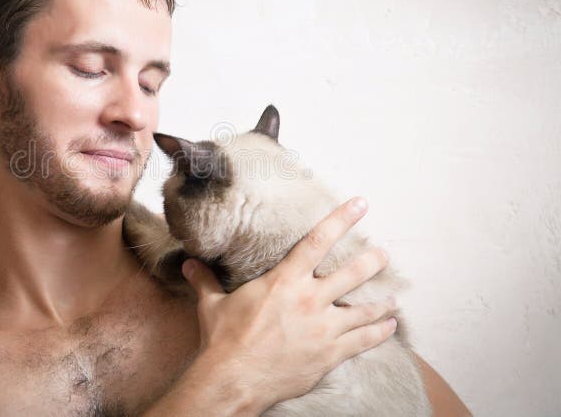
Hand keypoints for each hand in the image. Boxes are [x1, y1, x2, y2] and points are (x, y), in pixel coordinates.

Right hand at [182, 197, 394, 412]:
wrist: (234, 379)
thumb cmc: (223, 340)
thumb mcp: (212, 305)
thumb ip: (205, 280)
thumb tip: (188, 263)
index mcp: (284, 280)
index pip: (318, 241)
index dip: (342, 219)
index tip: (360, 204)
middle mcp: (309, 299)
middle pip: (352, 273)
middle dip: (371, 260)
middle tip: (383, 253)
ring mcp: (323, 328)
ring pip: (364, 309)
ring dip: (382, 300)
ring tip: (394, 295)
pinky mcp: (329, 354)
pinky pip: (363, 341)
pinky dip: (380, 332)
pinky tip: (390, 326)